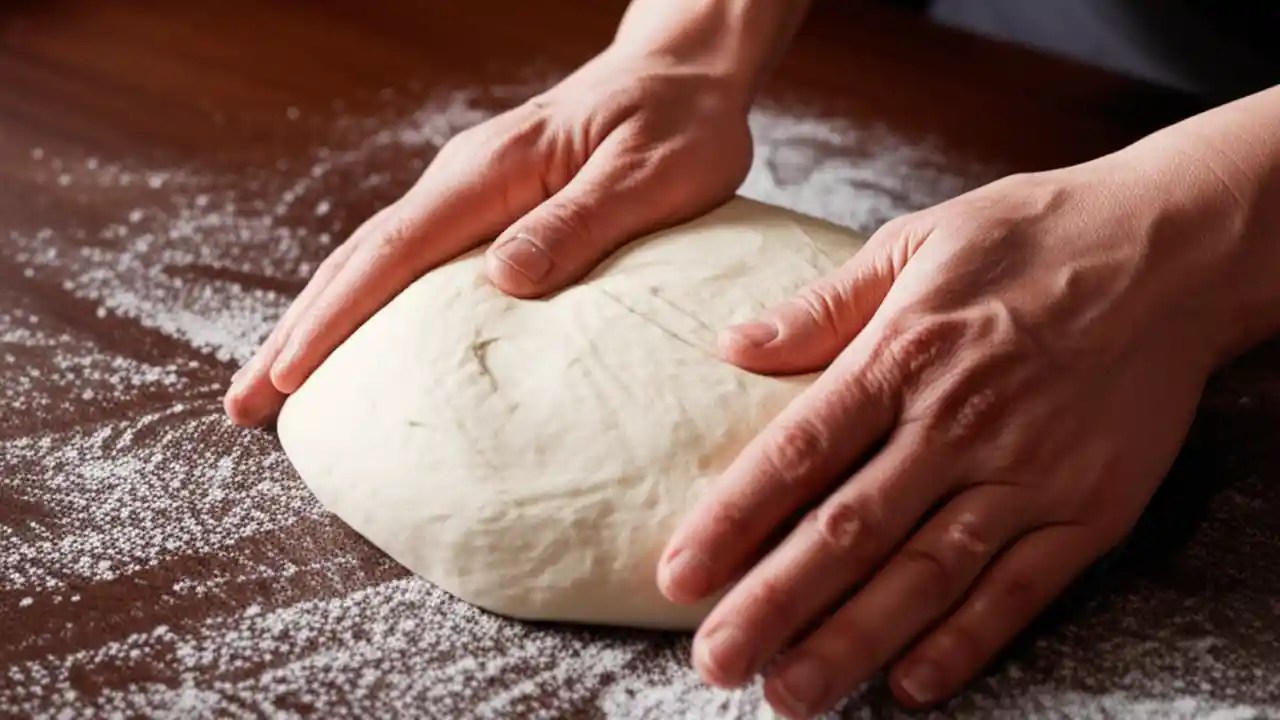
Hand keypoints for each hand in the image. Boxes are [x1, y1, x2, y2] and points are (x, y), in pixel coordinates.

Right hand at [224, 46, 752, 424]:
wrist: (683, 70)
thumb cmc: (679, 123)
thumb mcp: (648, 175)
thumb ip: (577, 224)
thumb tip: (501, 281)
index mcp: (494, 171)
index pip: (394, 251)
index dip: (336, 318)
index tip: (288, 376)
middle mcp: (464, 178)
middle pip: (360, 259)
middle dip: (299, 332)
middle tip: (245, 404)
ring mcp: (470, 188)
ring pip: (375, 258)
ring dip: (321, 319)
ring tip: (278, 384)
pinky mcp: (487, 202)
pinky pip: (409, 257)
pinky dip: (368, 302)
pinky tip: (358, 338)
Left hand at [657, 154, 1245, 715]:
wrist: (1175, 247)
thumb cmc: (1031, 237)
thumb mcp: (915, 242)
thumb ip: (821, 305)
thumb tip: (731, 345)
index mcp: (905, 353)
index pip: (800, 451)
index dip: (733, 519)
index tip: (679, 576)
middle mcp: (960, 422)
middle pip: (851, 530)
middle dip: (776, 603)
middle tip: (716, 662)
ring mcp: (1030, 472)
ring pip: (926, 575)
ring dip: (853, 642)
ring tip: (791, 695)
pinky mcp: (1092, 508)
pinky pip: (1020, 590)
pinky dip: (966, 642)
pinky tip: (911, 684)